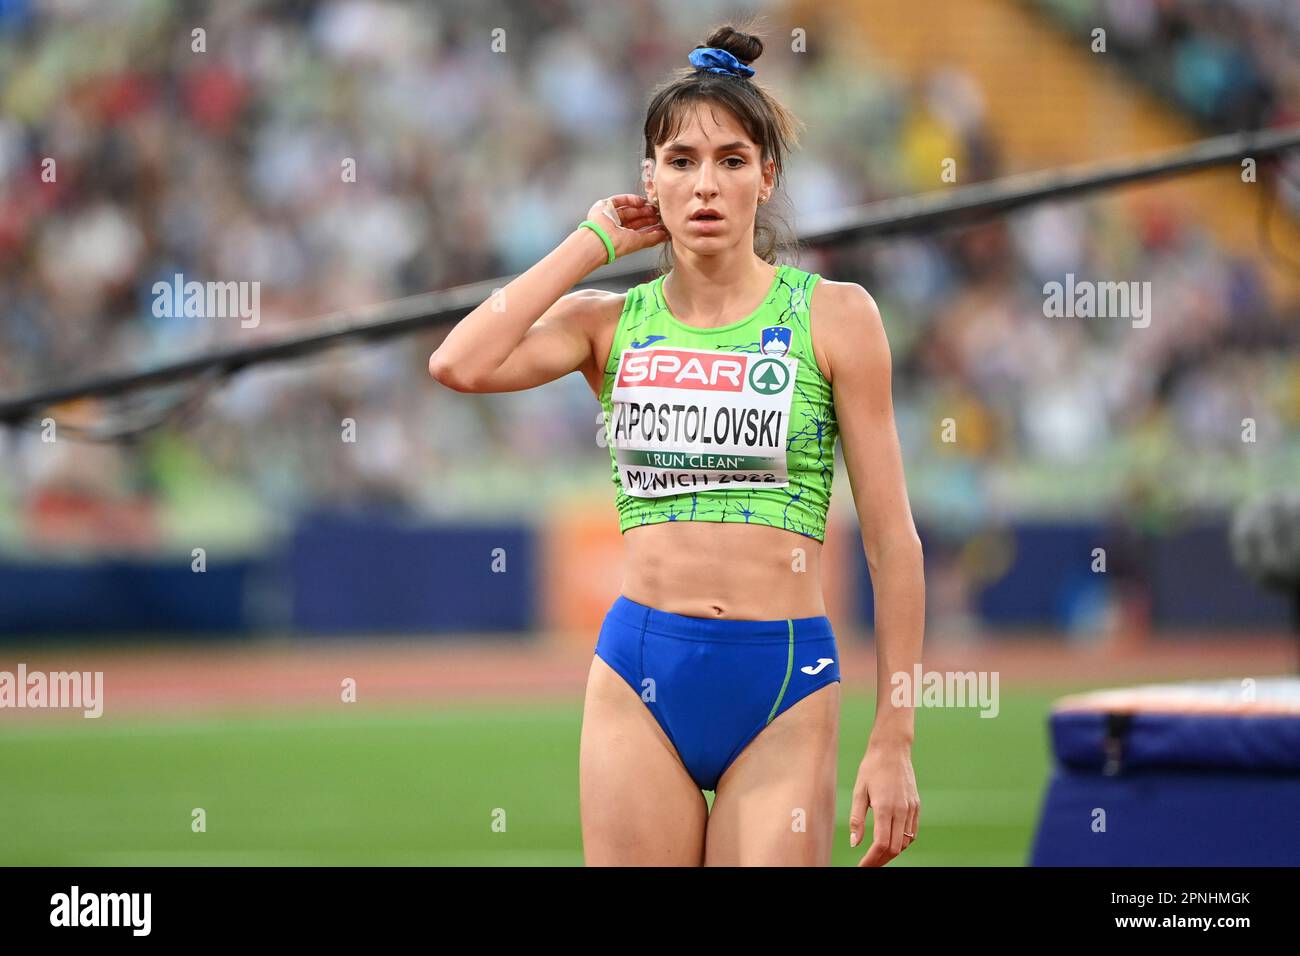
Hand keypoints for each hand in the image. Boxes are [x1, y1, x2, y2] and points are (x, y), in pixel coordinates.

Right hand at [584, 194, 666, 258]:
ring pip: (628, 208)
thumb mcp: (639, 242)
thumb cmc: (616, 244)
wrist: (600, 239)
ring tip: (652, 207)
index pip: (638, 229)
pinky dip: (630, 199)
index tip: (660, 223)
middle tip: (657, 212)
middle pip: (634, 217)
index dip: (650, 225)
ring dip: (641, 207)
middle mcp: (616, 227)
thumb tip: (664, 236)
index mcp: (622, 237)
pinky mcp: (605, 206)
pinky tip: (640, 201)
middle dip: (646, 215)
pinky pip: (619, 199)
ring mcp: (610, 216)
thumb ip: (652, 238)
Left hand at [849, 738, 919, 865]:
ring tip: (877, 856)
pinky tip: (891, 843)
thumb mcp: (859, 791)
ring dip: (891, 853)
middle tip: (867, 865)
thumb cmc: (872, 767)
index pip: (881, 845)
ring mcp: (911, 809)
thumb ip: (857, 819)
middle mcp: (901, 811)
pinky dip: (902, 842)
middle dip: (880, 861)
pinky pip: (912, 832)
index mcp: (885, 808)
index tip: (861, 866)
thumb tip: (855, 844)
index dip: (871, 860)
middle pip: (894, 848)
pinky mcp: (916, 806)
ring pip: (905, 843)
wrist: (892, 748)